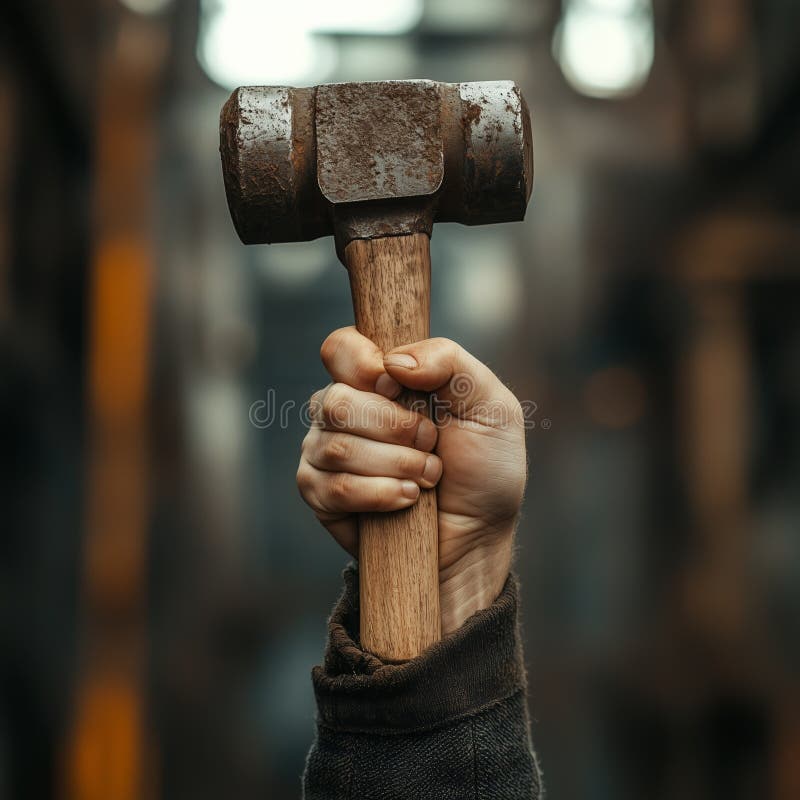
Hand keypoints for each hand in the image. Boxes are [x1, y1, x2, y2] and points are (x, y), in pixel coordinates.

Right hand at [297, 327, 526, 633]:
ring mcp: (326, 451)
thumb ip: (450, 362)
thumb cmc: (485, 469)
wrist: (478, 536)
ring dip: (396, 465)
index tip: (399, 387)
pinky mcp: (319, 493)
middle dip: (395, 429)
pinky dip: (377, 494)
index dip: (363, 365)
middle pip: (336, 401)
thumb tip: (393, 360)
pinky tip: (405, 501)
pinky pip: (331, 487)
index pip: (341, 348)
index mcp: (381, 379)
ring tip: (427, 479)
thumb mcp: (491, 406)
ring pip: (337, 446)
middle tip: (431, 445)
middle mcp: (346, 410)